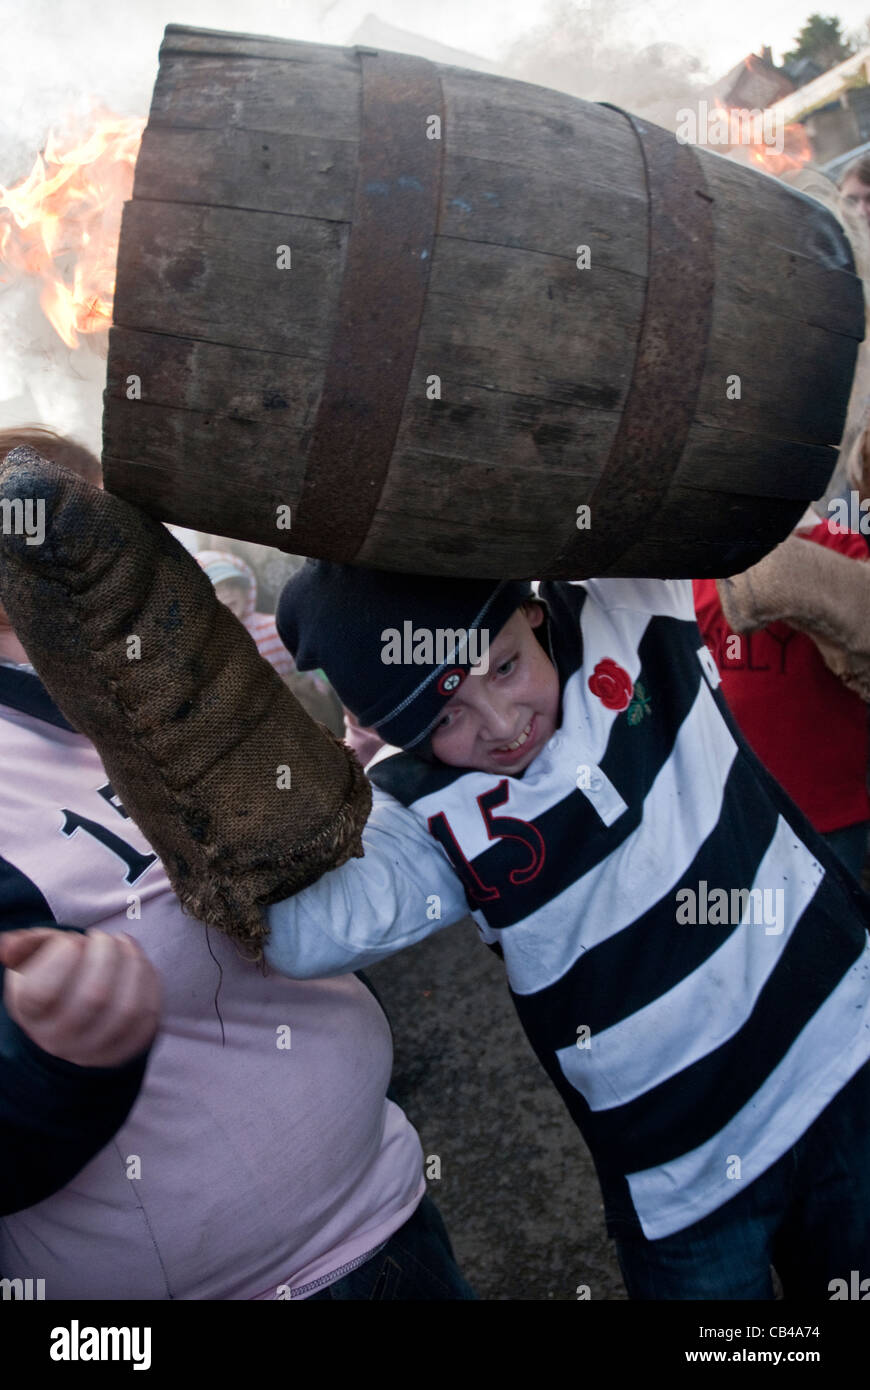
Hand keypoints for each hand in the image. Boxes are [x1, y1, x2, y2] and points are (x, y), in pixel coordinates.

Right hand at [0, 928, 161, 1067]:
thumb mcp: (31, 959)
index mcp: (28, 1014)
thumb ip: (23, 946)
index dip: (63, 957)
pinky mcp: (124, 1050)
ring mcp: (93, 1050)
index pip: (42, 992)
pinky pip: (147, 1018)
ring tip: (123, 944)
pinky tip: (137, 962)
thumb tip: (7, 947)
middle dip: (105, 955)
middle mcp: (58, 1039)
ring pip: (127, 1010)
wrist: (66, 1019)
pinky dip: (148, 983)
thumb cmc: (50, 977)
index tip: (71, 941)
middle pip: (94, 998)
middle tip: (102, 938)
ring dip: (132, 966)